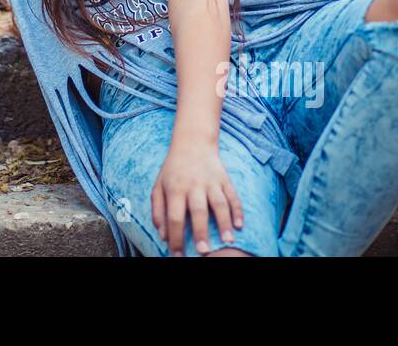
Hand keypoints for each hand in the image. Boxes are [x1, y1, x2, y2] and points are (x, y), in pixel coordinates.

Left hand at [151, 140, 243, 255]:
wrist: (191, 142)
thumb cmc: (172, 170)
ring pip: (219, 203)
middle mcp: (193, 185)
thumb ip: (157, 210)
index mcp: (175, 188)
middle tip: (204, 252)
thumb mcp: (158, 186)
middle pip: (198, 210)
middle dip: (201, 231)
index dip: (176, 237)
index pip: (174, 216)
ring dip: (224, 223)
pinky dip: (238, 210)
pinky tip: (240, 225)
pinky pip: (233, 195)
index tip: (178, 255)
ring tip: (228, 241)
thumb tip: (162, 235)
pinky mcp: (224, 178)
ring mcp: (211, 181)